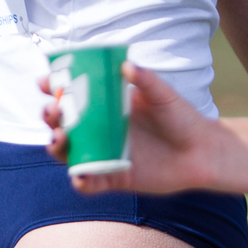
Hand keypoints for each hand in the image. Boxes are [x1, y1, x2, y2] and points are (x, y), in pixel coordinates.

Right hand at [42, 63, 221, 194]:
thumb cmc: (181, 118)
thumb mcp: (164, 95)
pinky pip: (89, 182)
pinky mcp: (113, 177)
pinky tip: (79, 175)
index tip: (45, 82)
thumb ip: (146, 81)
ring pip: (69, 151)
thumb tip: (126, 66)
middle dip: (50, 115)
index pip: (72, 94)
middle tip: (53, 111)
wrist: (201, 153)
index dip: (54, 88)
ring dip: (56, 145)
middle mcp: (99, 128)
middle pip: (62, 122)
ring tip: (58, 138)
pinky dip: (80, 180)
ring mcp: (104, 153)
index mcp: (106, 104)